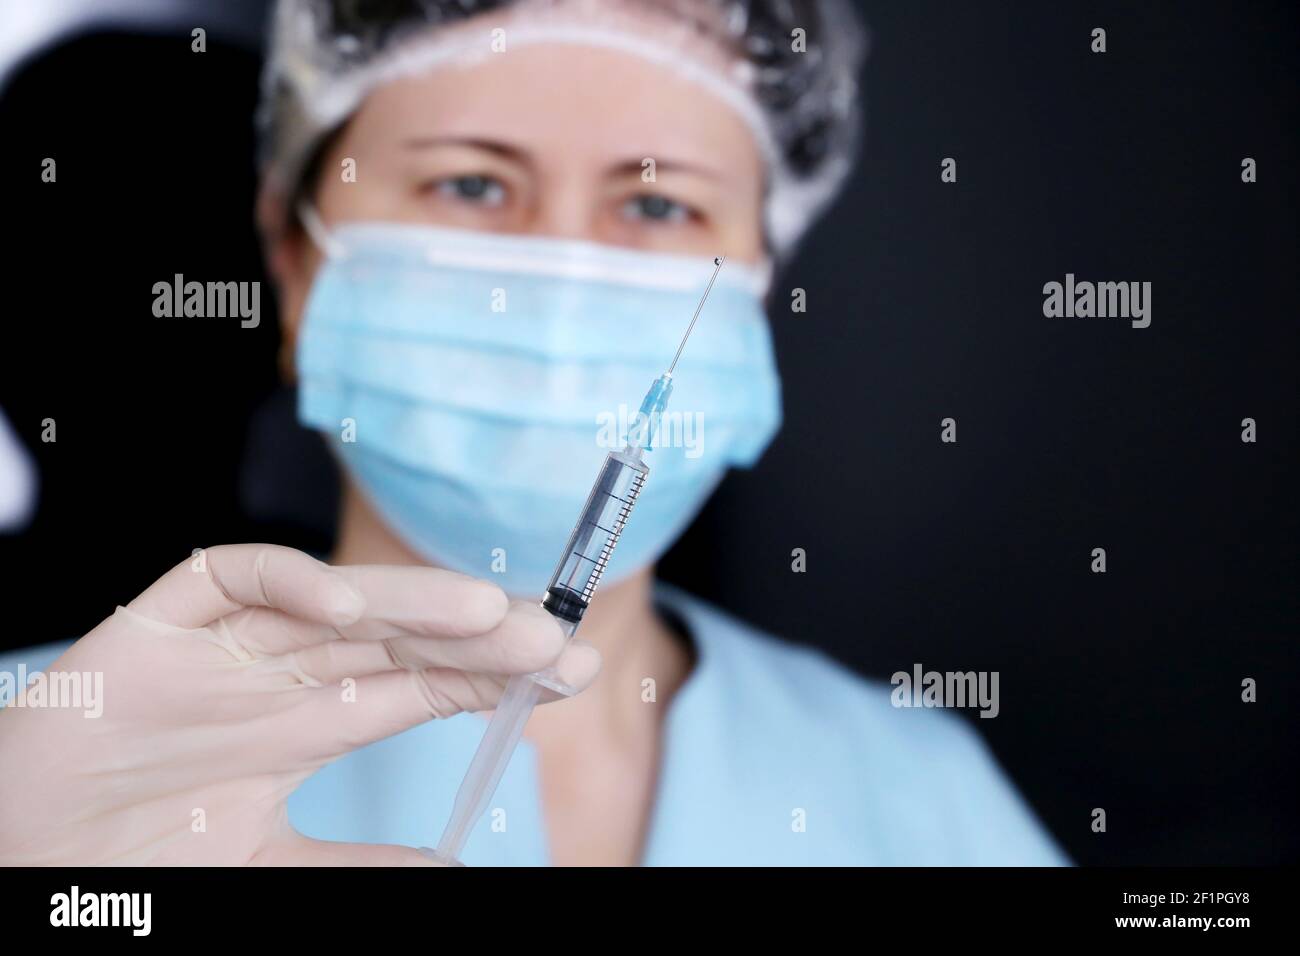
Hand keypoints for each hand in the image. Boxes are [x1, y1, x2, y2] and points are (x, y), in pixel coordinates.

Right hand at [0, 544, 598, 864]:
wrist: (21, 855)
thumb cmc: (132, 852)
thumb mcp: (267, 860)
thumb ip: (355, 862)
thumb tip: (450, 870)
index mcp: (314, 721)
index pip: (424, 681)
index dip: (492, 673)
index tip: (567, 672)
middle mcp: (286, 673)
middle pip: (400, 637)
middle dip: (476, 635)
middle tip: (556, 638)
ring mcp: (231, 644)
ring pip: (338, 601)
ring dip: (411, 602)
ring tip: (488, 610)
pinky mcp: (163, 621)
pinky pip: (232, 578)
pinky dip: (287, 583)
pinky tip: (344, 608)